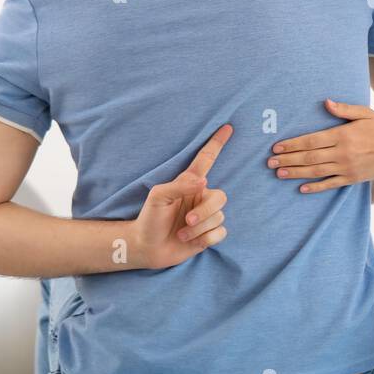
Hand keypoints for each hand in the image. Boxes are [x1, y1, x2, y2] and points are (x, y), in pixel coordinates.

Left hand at [132, 123, 231, 269]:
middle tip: (187, 220)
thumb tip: (204, 182)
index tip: (227, 127)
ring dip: (199, 229)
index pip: (207, 159)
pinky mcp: (209, 234)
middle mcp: (200, 197)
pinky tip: (190, 240)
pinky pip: (220, 233)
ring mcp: (206, 216)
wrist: (146, 247)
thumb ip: (180, 186)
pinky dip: (205, 239)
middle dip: (205, 211)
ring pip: (219, 217)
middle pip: (220, 197)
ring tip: (181, 233)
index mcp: (189, 184)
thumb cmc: (149, 218)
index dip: (217, 143)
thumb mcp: (158, 197)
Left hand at [268, 100, 373, 193]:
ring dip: (295, 173)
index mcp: (342, 135)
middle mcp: (342, 153)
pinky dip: (315, 187)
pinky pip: (330, 184)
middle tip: (270, 162)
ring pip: (316, 171)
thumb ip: (343, 109)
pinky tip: (301, 188)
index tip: (277, 147)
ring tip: (279, 173)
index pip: (310, 140)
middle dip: (288, 160)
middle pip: (309, 157)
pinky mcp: (352, 179)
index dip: (292, 144)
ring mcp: (346, 167)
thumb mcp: (364, 113)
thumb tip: (325, 102)